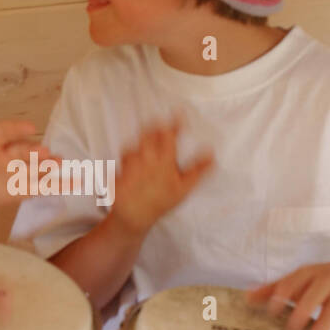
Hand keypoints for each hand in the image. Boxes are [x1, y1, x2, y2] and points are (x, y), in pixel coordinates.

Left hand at [0, 120, 61, 210]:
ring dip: (48, 165)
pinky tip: (75, 182)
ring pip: (36, 166)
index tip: (30, 128)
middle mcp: (9, 153)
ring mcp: (19, 170)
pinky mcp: (25, 188)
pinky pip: (43, 185)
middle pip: (24, 151)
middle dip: (34, 152)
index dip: (17, 130)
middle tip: (44, 153)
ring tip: (60, 164)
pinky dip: (59, 184)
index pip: (4, 132)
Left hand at [110, 115, 213, 233]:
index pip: (169, 133)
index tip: (179, 113)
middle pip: (149, 132)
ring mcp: (129, 162)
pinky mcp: (118, 169)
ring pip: (134, 143)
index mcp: (163, 160)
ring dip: (142, 140)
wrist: (134, 217)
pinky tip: (134, 160)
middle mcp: (144, 157)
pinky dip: (129, 155)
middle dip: (156, 126)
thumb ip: (198, 169)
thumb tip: (211, 153)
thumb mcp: (184, 188)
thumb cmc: (161, 202)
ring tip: (148, 144)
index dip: (175, 121)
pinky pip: (123, 157)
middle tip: (162, 125)